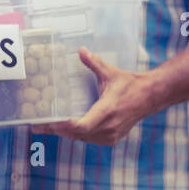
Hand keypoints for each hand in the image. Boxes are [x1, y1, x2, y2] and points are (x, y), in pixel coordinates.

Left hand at [33, 47, 156, 145]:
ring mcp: (111, 135)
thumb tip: (81, 50)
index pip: (82, 126)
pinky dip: (77, 135)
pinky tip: (64, 130)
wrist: (151, 96)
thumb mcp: (110, 73)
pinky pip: (89, 140)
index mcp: (106, 110)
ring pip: (82, 139)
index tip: (49, 122)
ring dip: (65, 134)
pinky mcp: (112, 139)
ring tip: (46, 128)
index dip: (64, 127)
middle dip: (57, 130)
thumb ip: (94, 63)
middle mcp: (108, 126)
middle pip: (76, 134)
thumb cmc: (129, 84)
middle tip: (37, 125)